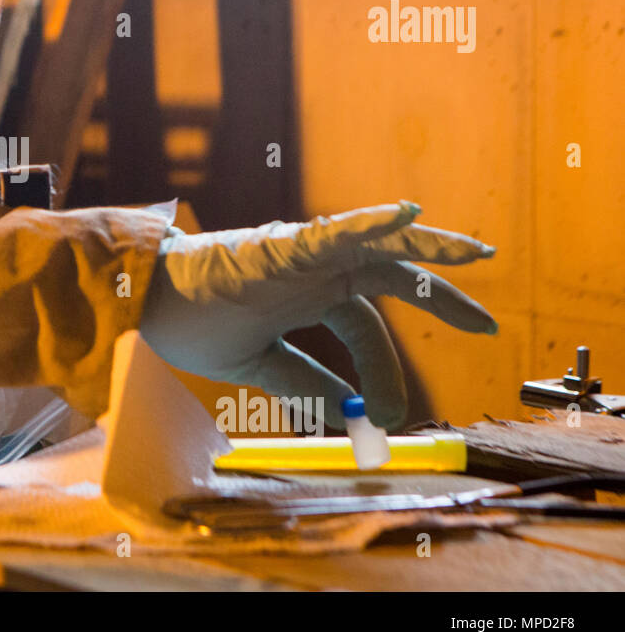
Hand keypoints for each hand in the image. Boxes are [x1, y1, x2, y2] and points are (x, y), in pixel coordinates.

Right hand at [138, 201, 496, 428]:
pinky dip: (373, 222)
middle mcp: (311, 270)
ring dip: (428, 244)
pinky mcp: (284, 248)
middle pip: (391, 276)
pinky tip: (408, 213)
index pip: (364, 326)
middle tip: (487, 325)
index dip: (386, 370)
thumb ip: (301, 382)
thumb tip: (347, 413)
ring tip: (475, 252)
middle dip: (441, 296)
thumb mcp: (255, 364)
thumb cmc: (189, 323)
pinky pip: (337, 231)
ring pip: (378, 244)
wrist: (143, 304)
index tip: (394, 417)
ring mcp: (301, 255)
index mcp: (303, 295)